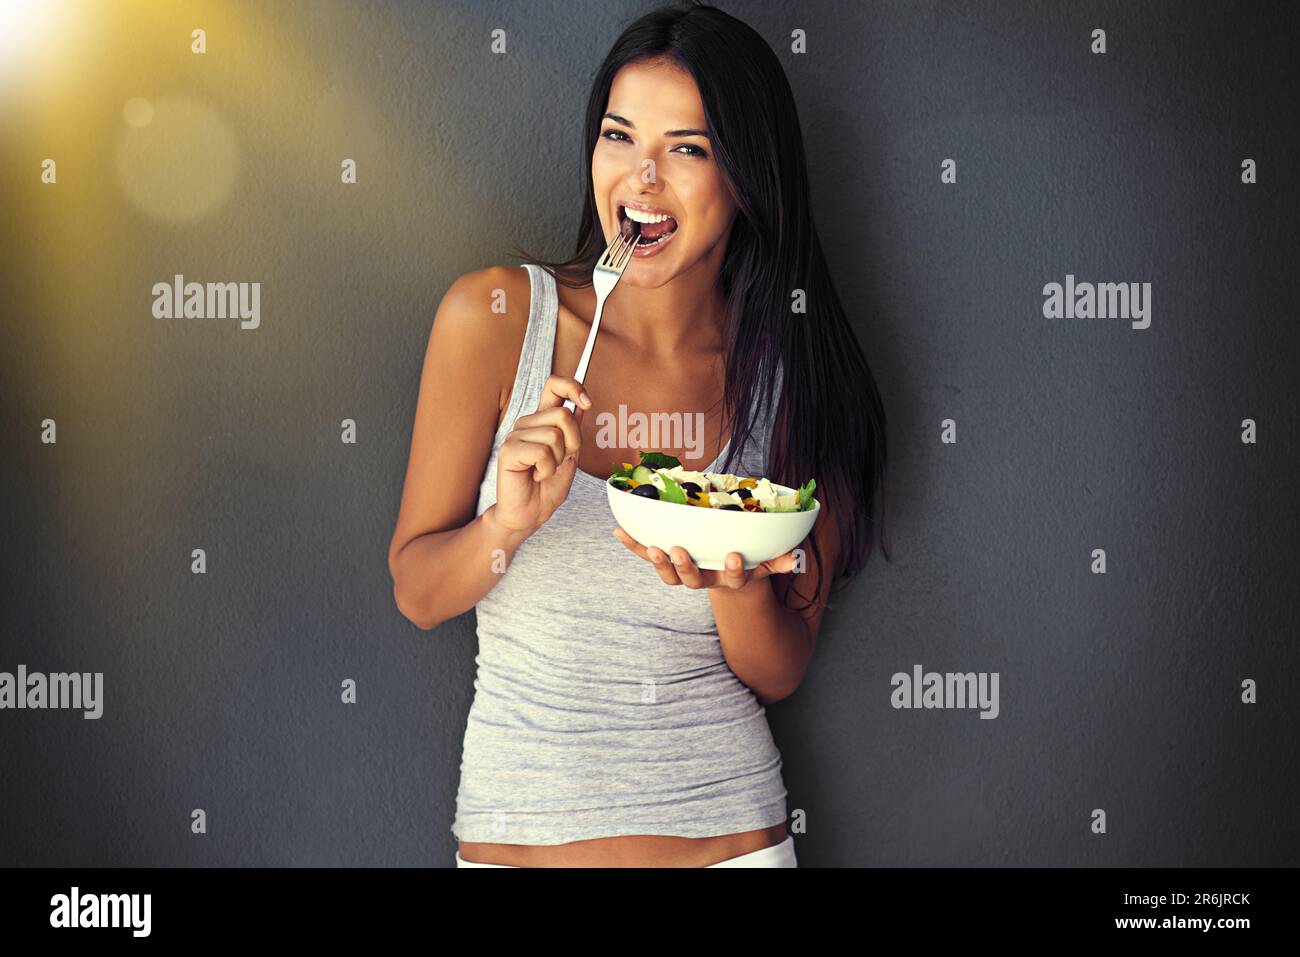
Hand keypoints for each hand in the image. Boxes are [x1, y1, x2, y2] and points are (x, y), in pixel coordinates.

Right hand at [493, 374, 590, 534]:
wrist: (530, 514)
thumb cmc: (547, 487)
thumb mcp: (570, 455)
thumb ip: (573, 431)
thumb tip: (582, 404)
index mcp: (542, 420)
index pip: (554, 386)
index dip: (573, 387)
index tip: (587, 402)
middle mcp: (527, 423)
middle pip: (563, 414)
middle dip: (572, 442)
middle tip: (559, 461)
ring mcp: (515, 435)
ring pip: (554, 435)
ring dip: (558, 460)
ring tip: (544, 471)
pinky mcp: (508, 450)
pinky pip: (542, 453)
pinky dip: (546, 469)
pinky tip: (535, 476)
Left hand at [612, 527, 799, 589]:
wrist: (723, 572)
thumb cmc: (746, 560)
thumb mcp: (762, 562)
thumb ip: (776, 562)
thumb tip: (793, 559)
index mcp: (728, 577)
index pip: (732, 578)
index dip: (732, 569)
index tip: (732, 556)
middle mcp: (703, 578)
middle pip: (691, 580)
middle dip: (684, 567)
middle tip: (678, 551)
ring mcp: (683, 572)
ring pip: (668, 574)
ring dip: (658, 562)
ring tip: (651, 547)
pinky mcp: (665, 561)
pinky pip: (646, 555)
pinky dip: (632, 544)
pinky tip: (618, 530)